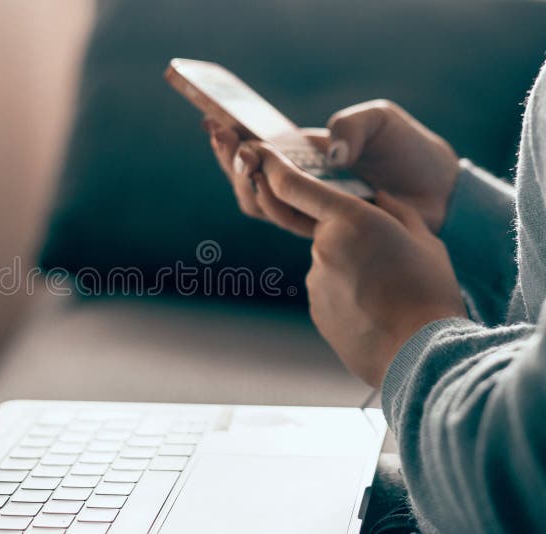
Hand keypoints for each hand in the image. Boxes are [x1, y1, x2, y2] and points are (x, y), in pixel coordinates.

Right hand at [205, 99, 458, 232]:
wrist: (443, 192)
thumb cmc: (411, 151)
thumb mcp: (383, 120)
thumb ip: (353, 125)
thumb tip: (327, 154)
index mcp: (309, 153)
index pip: (262, 148)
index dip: (234, 139)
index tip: (215, 125)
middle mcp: (304, 182)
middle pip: (250, 177)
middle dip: (229, 157)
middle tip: (221, 137)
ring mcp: (312, 207)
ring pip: (261, 200)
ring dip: (243, 178)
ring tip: (242, 155)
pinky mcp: (326, 231)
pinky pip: (289, 219)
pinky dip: (271, 202)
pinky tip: (263, 182)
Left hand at [249, 143, 466, 386]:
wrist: (420, 354)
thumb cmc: (429, 291)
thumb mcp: (422, 237)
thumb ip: (392, 209)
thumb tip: (374, 197)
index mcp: (349, 220)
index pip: (294, 185)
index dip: (272, 166)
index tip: (257, 153)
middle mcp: (322, 247)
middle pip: (323, 227)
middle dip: (346, 233)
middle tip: (384, 258)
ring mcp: (315, 281)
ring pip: (329, 260)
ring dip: (351, 266)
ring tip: (390, 291)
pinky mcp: (315, 309)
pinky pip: (329, 289)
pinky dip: (348, 292)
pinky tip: (377, 308)